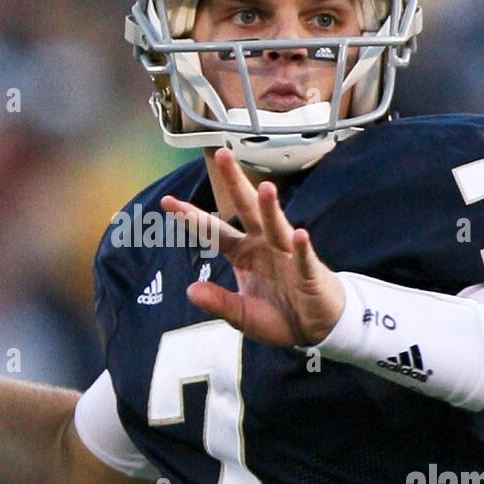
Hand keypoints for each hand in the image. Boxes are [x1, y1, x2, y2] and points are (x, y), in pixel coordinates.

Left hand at [161, 148, 344, 346]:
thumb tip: (191, 291)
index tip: (168, 202)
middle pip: (247, 209)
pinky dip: (301, 247)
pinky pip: (304, 258)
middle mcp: (264, 245)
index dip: (193, 217)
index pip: (214, 231)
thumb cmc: (279, 314)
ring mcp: (287, 255)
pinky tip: (299, 235)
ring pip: (277, 226)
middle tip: (222, 155)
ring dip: (271, 208)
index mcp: (243, 252)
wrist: (314, 327)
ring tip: (266, 188)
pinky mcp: (310, 272)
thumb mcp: (241, 314)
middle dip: (235, 183)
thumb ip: (218, 302)